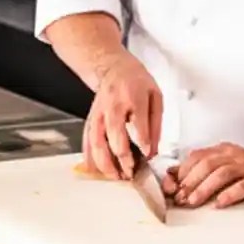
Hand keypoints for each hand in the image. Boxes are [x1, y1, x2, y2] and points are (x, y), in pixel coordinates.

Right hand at [81, 53, 161, 180]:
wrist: (112, 67)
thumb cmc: (136, 81)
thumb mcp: (155, 96)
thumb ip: (156, 123)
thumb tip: (152, 149)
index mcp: (134, 97)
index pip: (139, 124)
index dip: (144, 143)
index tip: (147, 155)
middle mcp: (113, 106)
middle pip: (115, 135)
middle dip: (122, 158)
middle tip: (130, 172)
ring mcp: (99, 113)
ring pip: (97, 141)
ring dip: (104, 162)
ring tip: (114, 176)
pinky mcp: (91, 119)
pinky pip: (87, 140)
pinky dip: (89, 156)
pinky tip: (94, 169)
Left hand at [163, 143, 243, 209]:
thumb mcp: (226, 164)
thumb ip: (203, 168)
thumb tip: (173, 175)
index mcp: (224, 150)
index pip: (197, 156)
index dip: (182, 172)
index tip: (172, 187)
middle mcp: (235, 155)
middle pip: (207, 164)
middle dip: (190, 182)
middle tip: (180, 197)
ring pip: (222, 173)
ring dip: (205, 188)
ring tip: (194, 201)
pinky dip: (230, 194)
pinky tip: (220, 203)